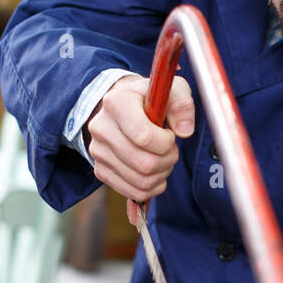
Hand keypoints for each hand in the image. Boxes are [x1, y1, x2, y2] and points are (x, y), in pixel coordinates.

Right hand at [83, 73, 194, 224]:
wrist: (125, 108)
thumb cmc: (151, 100)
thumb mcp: (172, 91)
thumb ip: (182, 105)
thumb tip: (184, 130)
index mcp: (116, 102)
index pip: (144, 137)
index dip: (166, 142)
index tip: (169, 134)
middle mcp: (101, 127)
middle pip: (144, 164)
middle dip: (168, 161)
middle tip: (170, 150)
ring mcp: (98, 151)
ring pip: (141, 182)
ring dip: (162, 175)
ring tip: (163, 159)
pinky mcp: (100, 170)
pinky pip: (133, 192)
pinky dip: (151, 188)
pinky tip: (155, 172)